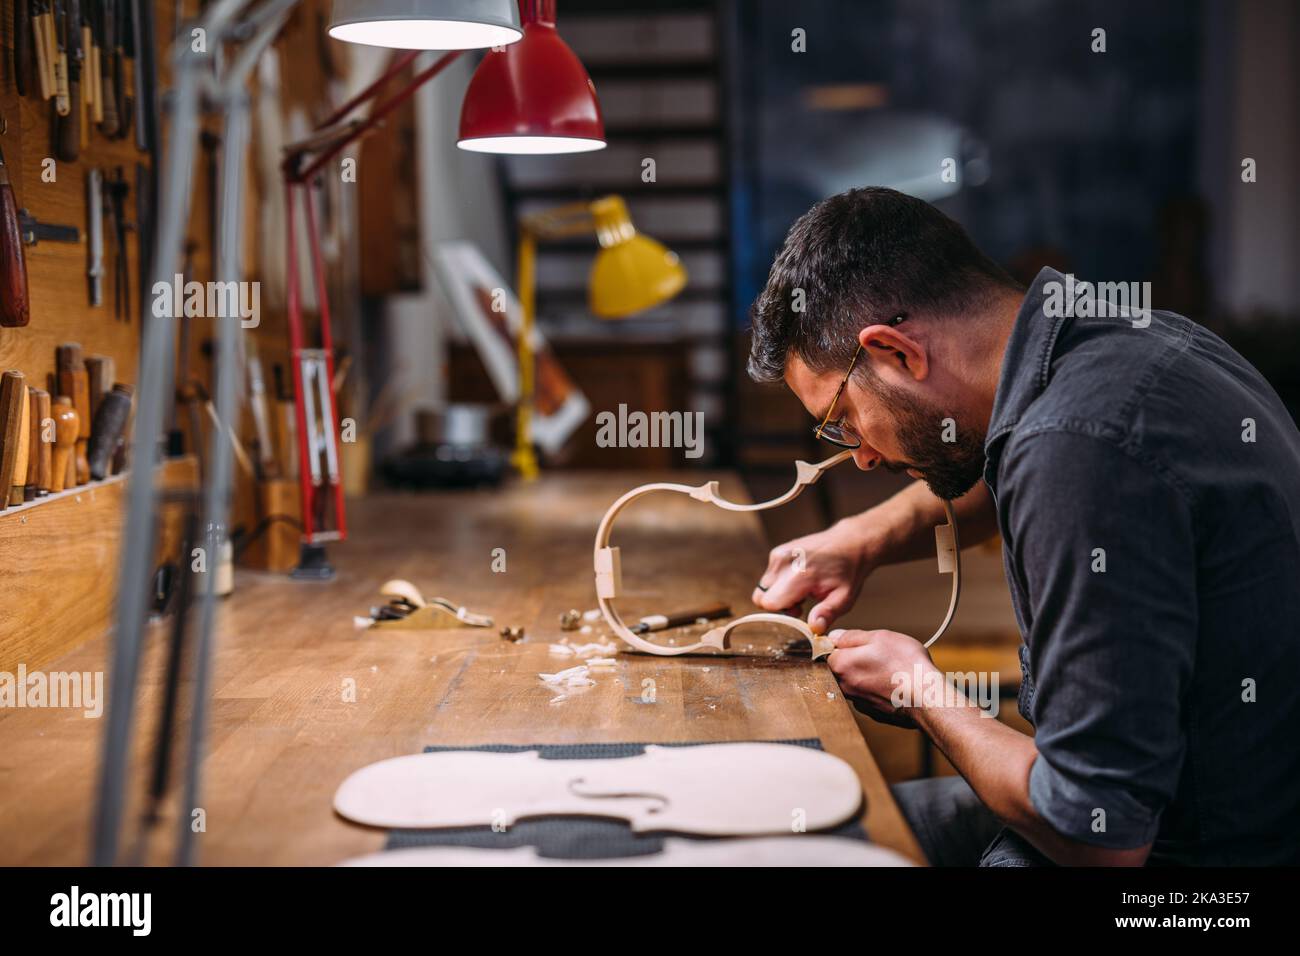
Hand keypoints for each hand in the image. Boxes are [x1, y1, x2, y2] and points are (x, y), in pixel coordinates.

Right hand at [752, 518, 873, 633]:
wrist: (849, 543)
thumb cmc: (848, 572)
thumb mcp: (844, 598)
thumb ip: (827, 614)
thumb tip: (814, 628)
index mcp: (799, 574)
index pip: (769, 603)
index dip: (781, 614)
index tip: (799, 612)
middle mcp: (783, 562)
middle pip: (760, 597)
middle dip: (777, 606)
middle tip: (801, 604)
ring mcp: (778, 554)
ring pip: (764, 588)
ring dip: (778, 595)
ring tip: (802, 591)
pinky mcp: (777, 552)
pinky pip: (769, 577)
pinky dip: (780, 584)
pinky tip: (799, 580)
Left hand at [827, 628, 933, 727]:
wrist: (928, 698)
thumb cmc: (905, 664)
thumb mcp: (879, 637)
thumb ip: (852, 637)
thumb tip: (835, 636)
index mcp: (841, 666)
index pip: (829, 652)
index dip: (845, 645)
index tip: (861, 644)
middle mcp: (845, 687)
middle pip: (843, 669)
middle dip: (858, 661)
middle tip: (881, 656)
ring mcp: (860, 702)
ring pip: (858, 683)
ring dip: (870, 676)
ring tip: (892, 670)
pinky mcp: (874, 713)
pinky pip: (871, 696)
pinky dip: (880, 690)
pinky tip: (896, 685)